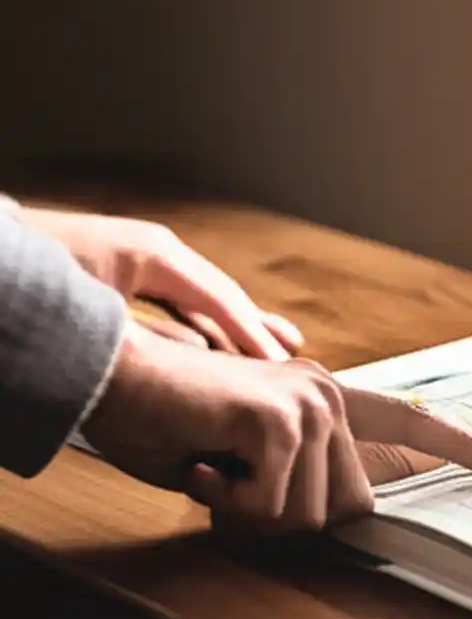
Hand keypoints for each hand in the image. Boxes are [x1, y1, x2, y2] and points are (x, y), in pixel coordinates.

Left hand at [17, 207, 301, 360]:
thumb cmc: (29, 285)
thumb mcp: (90, 313)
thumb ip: (144, 337)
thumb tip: (193, 365)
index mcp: (155, 253)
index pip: (220, 299)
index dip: (252, 334)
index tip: (281, 367)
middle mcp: (155, 251)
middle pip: (219, 296)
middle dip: (255, 328)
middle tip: (295, 357)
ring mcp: (141, 258)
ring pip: (201, 299)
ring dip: (235, 326)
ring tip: (275, 349)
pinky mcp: (125, 271)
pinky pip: (178, 301)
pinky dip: (204, 324)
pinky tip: (218, 343)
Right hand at [81, 323, 471, 532]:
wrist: (118, 382)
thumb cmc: (176, 424)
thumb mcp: (250, 461)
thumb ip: (300, 478)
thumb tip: (344, 513)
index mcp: (330, 402)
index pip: (412, 424)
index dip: (461, 451)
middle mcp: (331, 395)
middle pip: (349, 508)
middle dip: (287, 520)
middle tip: (234, 489)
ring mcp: (311, 403)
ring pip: (309, 516)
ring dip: (249, 513)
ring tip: (215, 467)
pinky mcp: (281, 420)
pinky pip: (269, 507)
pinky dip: (226, 504)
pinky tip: (201, 461)